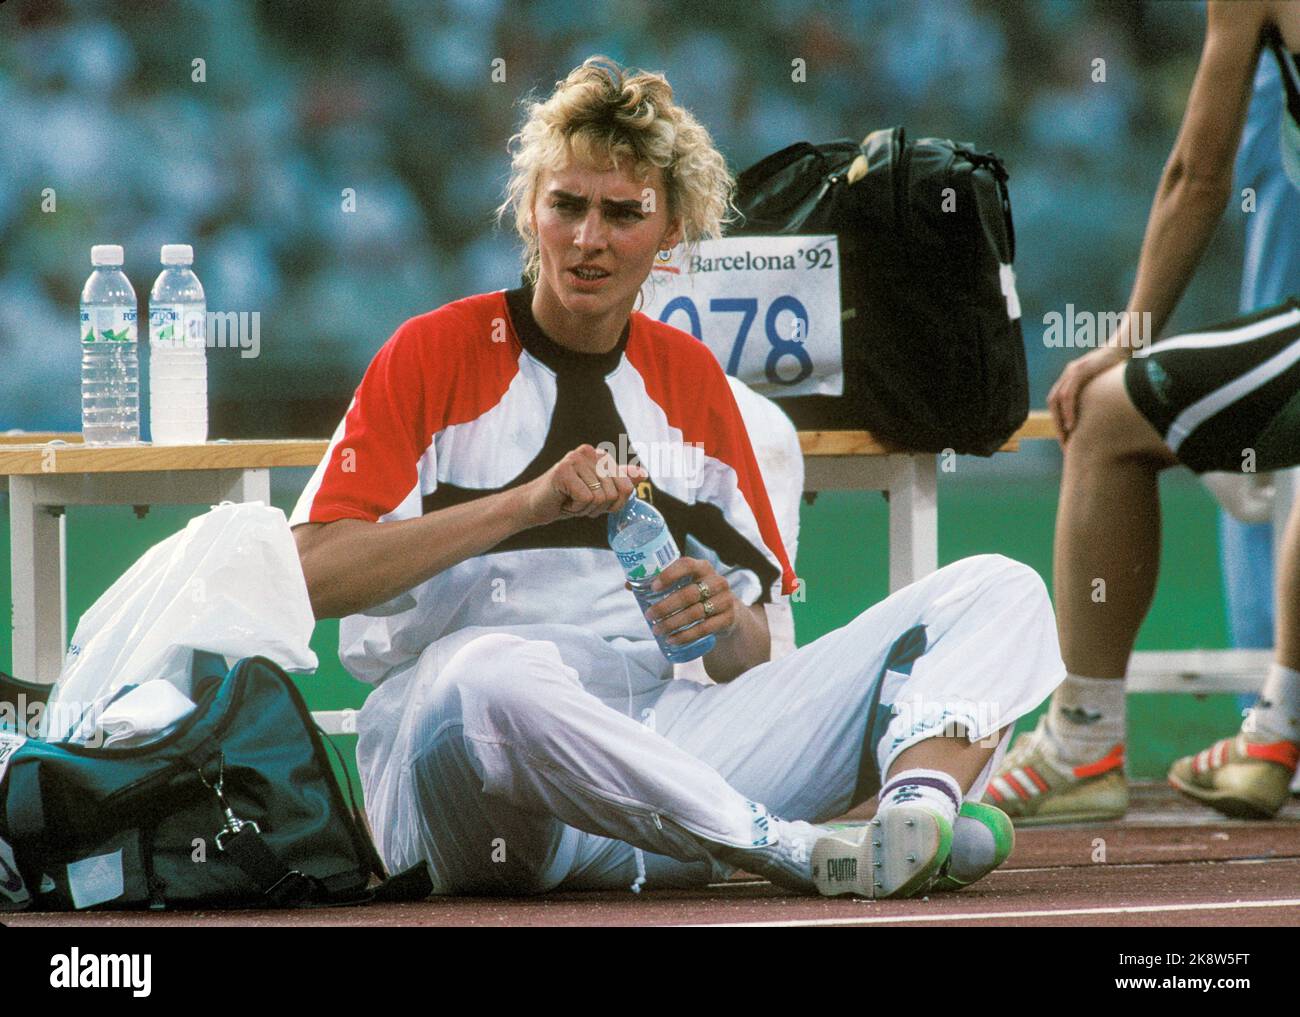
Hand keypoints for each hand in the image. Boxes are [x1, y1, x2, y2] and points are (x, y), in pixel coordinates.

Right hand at [520, 444, 646, 527]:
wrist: (535, 506)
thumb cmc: (567, 499)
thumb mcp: (598, 492)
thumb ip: (620, 481)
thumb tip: (643, 474)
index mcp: (599, 455)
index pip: (626, 486)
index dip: (614, 503)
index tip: (594, 502)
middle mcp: (589, 452)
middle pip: (614, 492)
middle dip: (598, 507)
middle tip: (579, 502)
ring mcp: (575, 459)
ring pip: (600, 497)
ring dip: (585, 508)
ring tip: (570, 500)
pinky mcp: (563, 470)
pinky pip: (586, 498)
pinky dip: (576, 508)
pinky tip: (564, 501)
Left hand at [632, 556, 739, 646]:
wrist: (728, 611)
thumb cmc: (698, 594)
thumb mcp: (685, 584)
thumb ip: (661, 582)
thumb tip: (629, 584)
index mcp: (702, 567)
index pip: (686, 565)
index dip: (669, 575)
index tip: (653, 588)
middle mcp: (716, 581)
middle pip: (688, 594)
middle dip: (665, 607)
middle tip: (649, 616)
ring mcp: (725, 600)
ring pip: (695, 613)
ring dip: (673, 624)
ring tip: (657, 631)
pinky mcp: (728, 618)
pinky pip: (705, 629)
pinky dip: (686, 636)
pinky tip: (672, 640)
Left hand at [1046, 346, 1127, 444]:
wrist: (1125, 346)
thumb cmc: (1119, 367)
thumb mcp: (1104, 382)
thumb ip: (1096, 395)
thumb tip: (1102, 417)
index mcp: (1071, 377)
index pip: (1057, 403)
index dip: (1058, 420)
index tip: (1065, 439)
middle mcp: (1068, 374)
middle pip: (1053, 402)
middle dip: (1056, 424)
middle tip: (1063, 443)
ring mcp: (1072, 371)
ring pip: (1057, 400)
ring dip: (1060, 420)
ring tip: (1067, 436)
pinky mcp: (1080, 370)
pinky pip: (1069, 394)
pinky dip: (1068, 410)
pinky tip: (1072, 424)